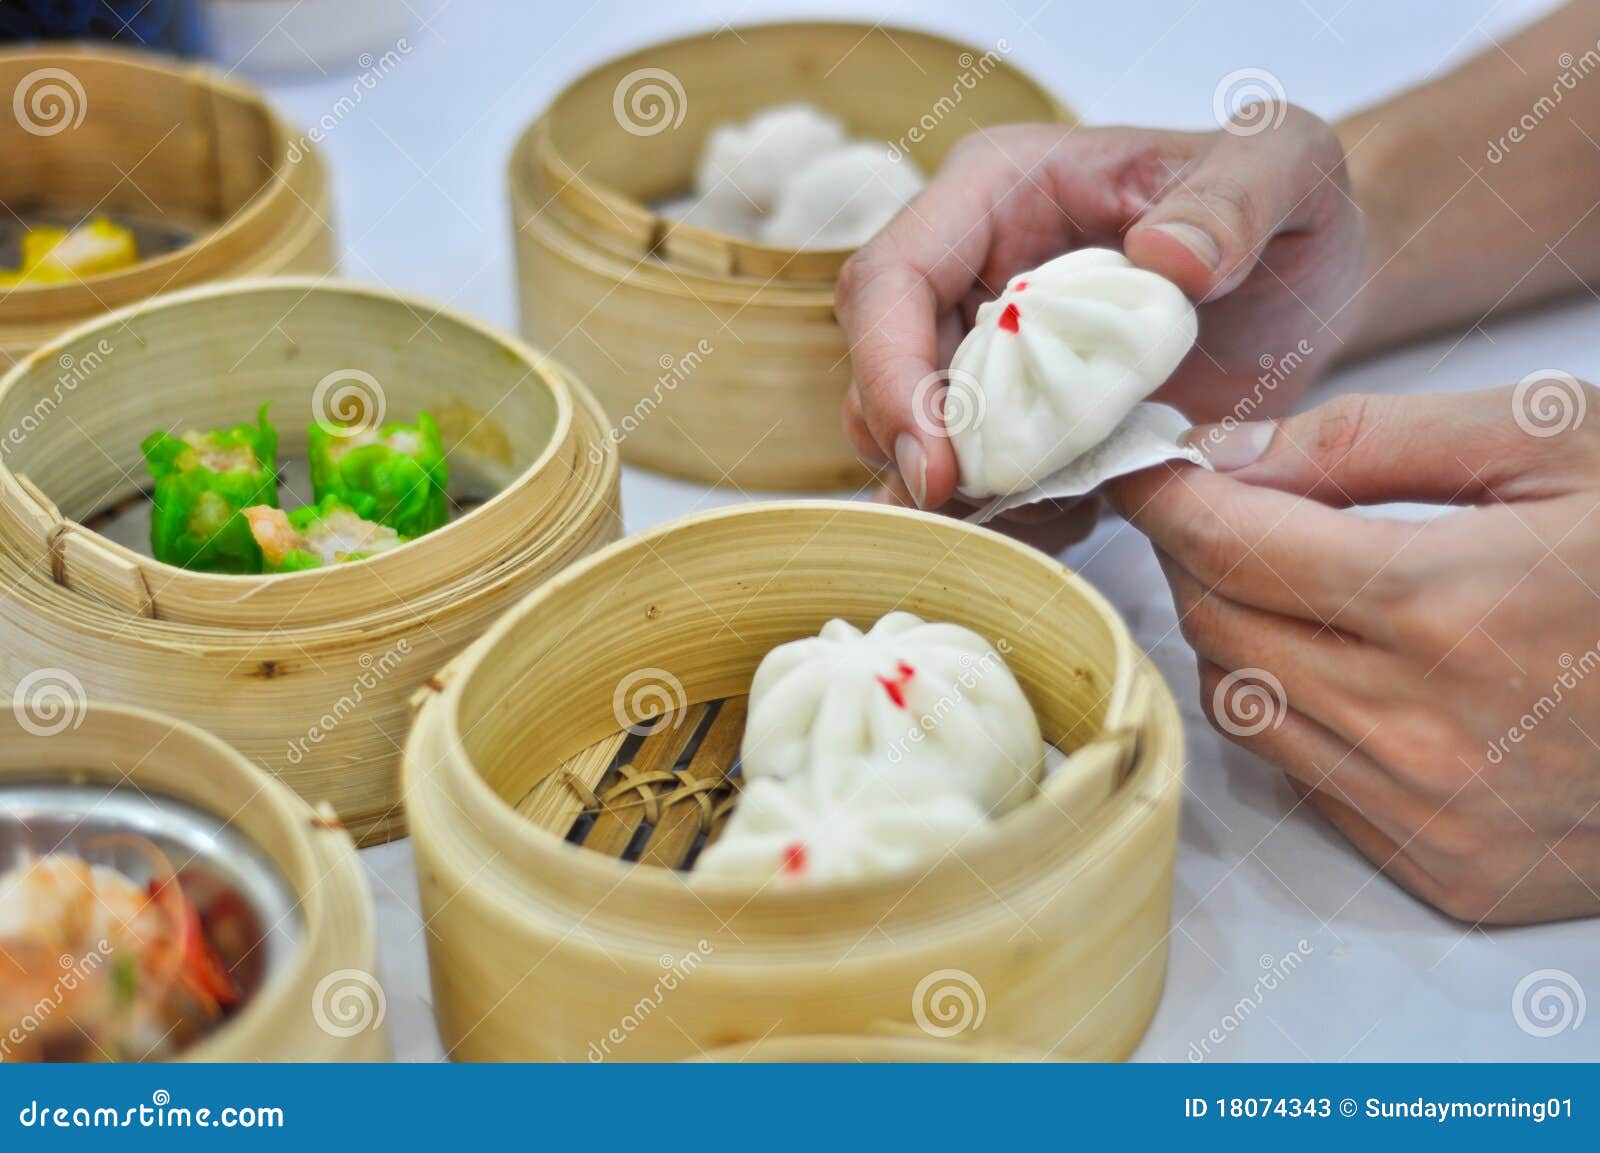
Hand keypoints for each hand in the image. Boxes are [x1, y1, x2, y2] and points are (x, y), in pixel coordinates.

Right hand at [835, 109, 1363, 512]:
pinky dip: (1010, 516)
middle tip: (967, 506)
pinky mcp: (1021, 419)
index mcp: (998, 193)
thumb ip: (1236, 196)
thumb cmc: (1286, 205)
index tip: (934, 458)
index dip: (888, 367)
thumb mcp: (1286, 166)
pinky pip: (979, 480)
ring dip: (954, 490)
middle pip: (877, 364)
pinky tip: (1080, 514)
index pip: (890, 277)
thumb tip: (1164, 257)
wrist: (1310, 285)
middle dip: (906, 446)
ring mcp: (988, 351)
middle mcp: (972, 272)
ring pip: (910, 432)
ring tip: (1044, 511)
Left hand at [1108, 385, 1599, 923]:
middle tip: (1226, 509)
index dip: (1169, 498)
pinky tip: (1343, 662)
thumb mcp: (1555, 442)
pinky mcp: (1449, 870)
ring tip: (1292, 578)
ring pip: (1244, 709)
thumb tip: (1230, 457)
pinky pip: (1303, 779)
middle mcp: (1427, 730)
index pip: (1232, 546)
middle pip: (1220, 627)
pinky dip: (1289, 710)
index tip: (1145, 466)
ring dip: (1237, 631)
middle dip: (1201, 556)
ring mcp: (1435, 815)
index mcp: (1451, 608)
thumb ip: (1375, 441)